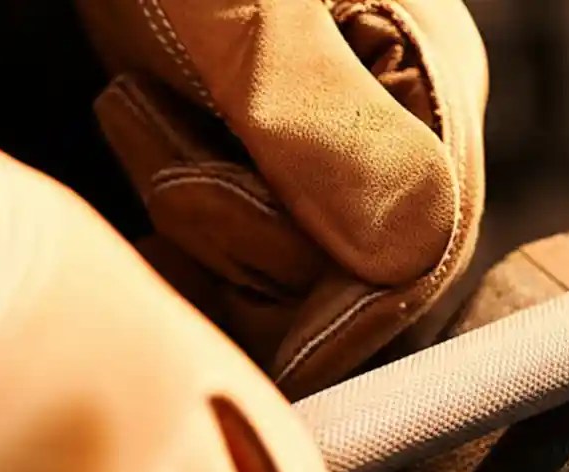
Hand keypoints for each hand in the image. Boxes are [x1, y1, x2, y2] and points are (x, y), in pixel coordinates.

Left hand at [77, 0, 487, 397]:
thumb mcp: (240, 9)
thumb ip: (319, 122)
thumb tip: (402, 252)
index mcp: (429, 79)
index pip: (419, 252)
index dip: (338, 313)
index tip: (262, 341)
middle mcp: (397, 120)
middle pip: (348, 269)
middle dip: (240, 237)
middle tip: (154, 129)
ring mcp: (335, 137)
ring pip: (286, 263)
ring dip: (193, 215)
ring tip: (138, 101)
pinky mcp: (272, 147)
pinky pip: (243, 243)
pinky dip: (182, 227)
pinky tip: (144, 158)